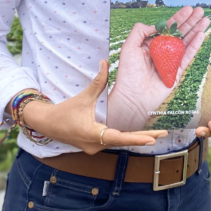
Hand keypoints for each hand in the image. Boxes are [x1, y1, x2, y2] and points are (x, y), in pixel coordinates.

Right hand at [21, 60, 167, 153]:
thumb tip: (105, 62)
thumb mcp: (83, 97)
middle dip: (143, 137)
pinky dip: (125, 138)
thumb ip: (97, 82)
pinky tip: (138, 135)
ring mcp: (95, 148)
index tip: (152, 139)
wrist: (47, 124)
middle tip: (162, 134)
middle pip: (123, 142)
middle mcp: (96, 145)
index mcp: (93, 134)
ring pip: (119, 143)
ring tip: (155, 134)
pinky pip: (113, 143)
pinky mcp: (94, 147)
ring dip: (135, 139)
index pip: (119, 138)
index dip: (136, 138)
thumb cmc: (65, 111)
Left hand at [106, 6, 210, 130]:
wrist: (133, 97)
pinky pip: (188, 56)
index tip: (187, 9)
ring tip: (205, 19)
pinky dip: (195, 46)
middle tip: (200, 10)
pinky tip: (201, 35)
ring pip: (186, 42)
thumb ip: (140, 30)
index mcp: (150, 44)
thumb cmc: (128, 73)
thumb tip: (157, 25)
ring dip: (196, 30)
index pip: (166, 28)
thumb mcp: (129, 46)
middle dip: (190, 21)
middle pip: (179, 33)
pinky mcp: (177, 72)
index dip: (177, 18)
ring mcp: (170, 61)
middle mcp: (161, 51)